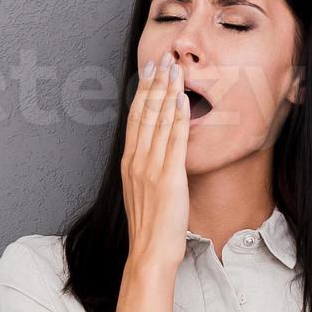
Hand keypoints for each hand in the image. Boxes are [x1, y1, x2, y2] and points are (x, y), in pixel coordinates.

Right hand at [120, 54, 190, 275]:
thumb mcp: (142, 193)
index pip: (135, 120)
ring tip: (174, 69)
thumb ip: (147, 170)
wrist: (149, 252)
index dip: (143, 93)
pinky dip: (177, 117)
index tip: (150, 72)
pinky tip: (182, 98)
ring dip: (167, 92)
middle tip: (162, 59)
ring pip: (158, 121)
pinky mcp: (168, 177)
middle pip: (144, 114)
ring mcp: (150, 168)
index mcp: (129, 164)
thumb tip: (154, 153)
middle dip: (154, 84)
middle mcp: (136, 162)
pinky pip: (173, 140)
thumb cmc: (149, 228)